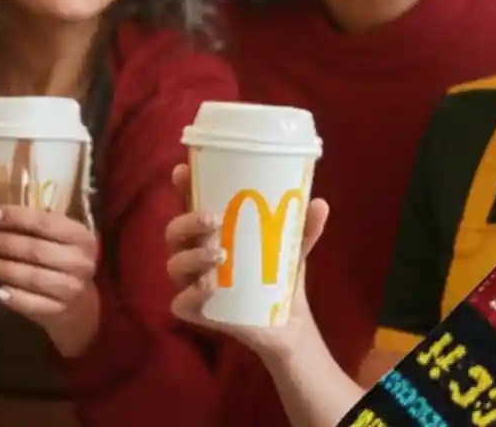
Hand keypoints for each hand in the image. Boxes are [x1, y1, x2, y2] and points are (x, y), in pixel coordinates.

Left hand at [0, 206, 99, 356]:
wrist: (82, 306)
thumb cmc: (65, 262)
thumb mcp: (63, 240)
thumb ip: (39, 227)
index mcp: (82, 238)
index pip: (47, 223)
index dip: (18, 217)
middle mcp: (80, 263)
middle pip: (36, 250)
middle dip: (3, 243)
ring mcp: (72, 289)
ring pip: (32, 277)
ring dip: (2, 269)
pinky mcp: (60, 312)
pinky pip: (32, 304)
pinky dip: (14, 297)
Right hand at [164, 164, 329, 359]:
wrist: (287, 324)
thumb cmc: (280, 275)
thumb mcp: (293, 247)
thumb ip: (304, 228)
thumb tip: (320, 204)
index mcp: (211, 231)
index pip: (189, 202)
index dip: (182, 186)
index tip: (183, 171)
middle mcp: (194, 252)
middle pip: (175, 231)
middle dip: (188, 221)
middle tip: (214, 221)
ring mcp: (191, 282)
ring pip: (175, 264)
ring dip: (194, 256)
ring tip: (221, 256)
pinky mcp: (196, 311)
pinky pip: (180, 303)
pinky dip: (191, 294)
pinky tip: (210, 289)